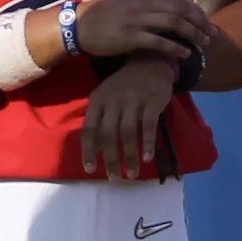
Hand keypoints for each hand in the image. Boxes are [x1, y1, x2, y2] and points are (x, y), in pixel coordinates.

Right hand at [76, 0, 214, 62]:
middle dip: (200, 21)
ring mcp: (137, 18)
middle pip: (180, 9)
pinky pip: (160, 41)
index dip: (194, 9)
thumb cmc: (101, 15)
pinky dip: (176, 48)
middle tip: (212, 33)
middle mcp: (142, 1)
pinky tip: (185, 54)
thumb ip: (145, 0)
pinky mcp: (131, 36)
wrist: (78, 26)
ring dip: (193, 34)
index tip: (204, 20)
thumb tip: (167, 7)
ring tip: (204, 43)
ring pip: (175, 23)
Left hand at [80, 57, 178, 180]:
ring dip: (130, 156)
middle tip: (115, 178)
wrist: (150, 62)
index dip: (89, 151)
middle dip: (111, 159)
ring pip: (128, 133)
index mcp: (98, 101)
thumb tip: (95, 150)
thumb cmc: (125, 86)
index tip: (91, 170)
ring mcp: (133, 100)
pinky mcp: (152, 101)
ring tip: (132, 174)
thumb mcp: (106, 97)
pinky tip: (148, 157)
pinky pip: (148, 126)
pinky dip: (147, 143)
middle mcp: (113, 101)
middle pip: (108, 134)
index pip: (89, 129)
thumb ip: (100, 120)